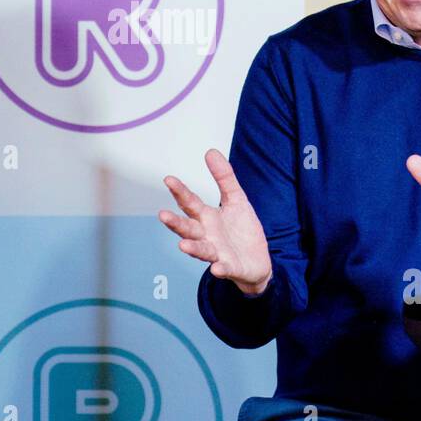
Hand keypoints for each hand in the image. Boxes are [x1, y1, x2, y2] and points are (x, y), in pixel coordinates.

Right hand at [159, 149, 272, 295]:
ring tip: (183, 245)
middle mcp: (206, 236)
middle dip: (175, 223)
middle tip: (163, 215)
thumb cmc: (241, 230)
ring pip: (201, 251)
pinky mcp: (231, 267)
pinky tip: (217, 268)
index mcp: (206, 218)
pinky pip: (225, 268)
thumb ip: (224, 178)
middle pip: (188, 228)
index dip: (179, 192)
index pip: (190, 203)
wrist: (257, 260)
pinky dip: (220, 269)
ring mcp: (217, 253)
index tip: (168, 179)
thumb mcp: (236, 199)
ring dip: (192, 248)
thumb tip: (210, 151)